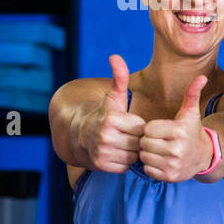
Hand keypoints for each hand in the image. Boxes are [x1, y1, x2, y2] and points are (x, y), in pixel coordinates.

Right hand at [79, 54, 146, 172]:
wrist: (81, 135)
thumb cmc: (106, 115)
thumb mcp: (114, 97)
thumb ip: (119, 78)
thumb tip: (115, 57)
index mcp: (112, 119)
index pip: (142, 128)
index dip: (138, 126)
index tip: (129, 124)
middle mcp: (105, 136)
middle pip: (139, 143)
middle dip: (136, 140)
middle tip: (127, 135)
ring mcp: (102, 152)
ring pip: (134, 156)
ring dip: (132, 152)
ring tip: (122, 144)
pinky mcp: (101, 165)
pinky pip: (126, 166)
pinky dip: (124, 162)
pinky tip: (117, 153)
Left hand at [139, 75, 211, 181]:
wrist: (204, 156)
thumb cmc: (192, 131)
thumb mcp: (191, 112)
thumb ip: (192, 93)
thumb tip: (202, 76)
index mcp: (179, 131)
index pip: (148, 129)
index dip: (152, 129)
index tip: (162, 130)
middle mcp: (177, 149)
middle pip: (144, 143)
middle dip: (149, 141)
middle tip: (160, 141)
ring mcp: (173, 164)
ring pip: (144, 156)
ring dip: (148, 153)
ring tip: (160, 150)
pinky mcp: (170, 177)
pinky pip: (148, 169)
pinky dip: (152, 165)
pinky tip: (162, 160)